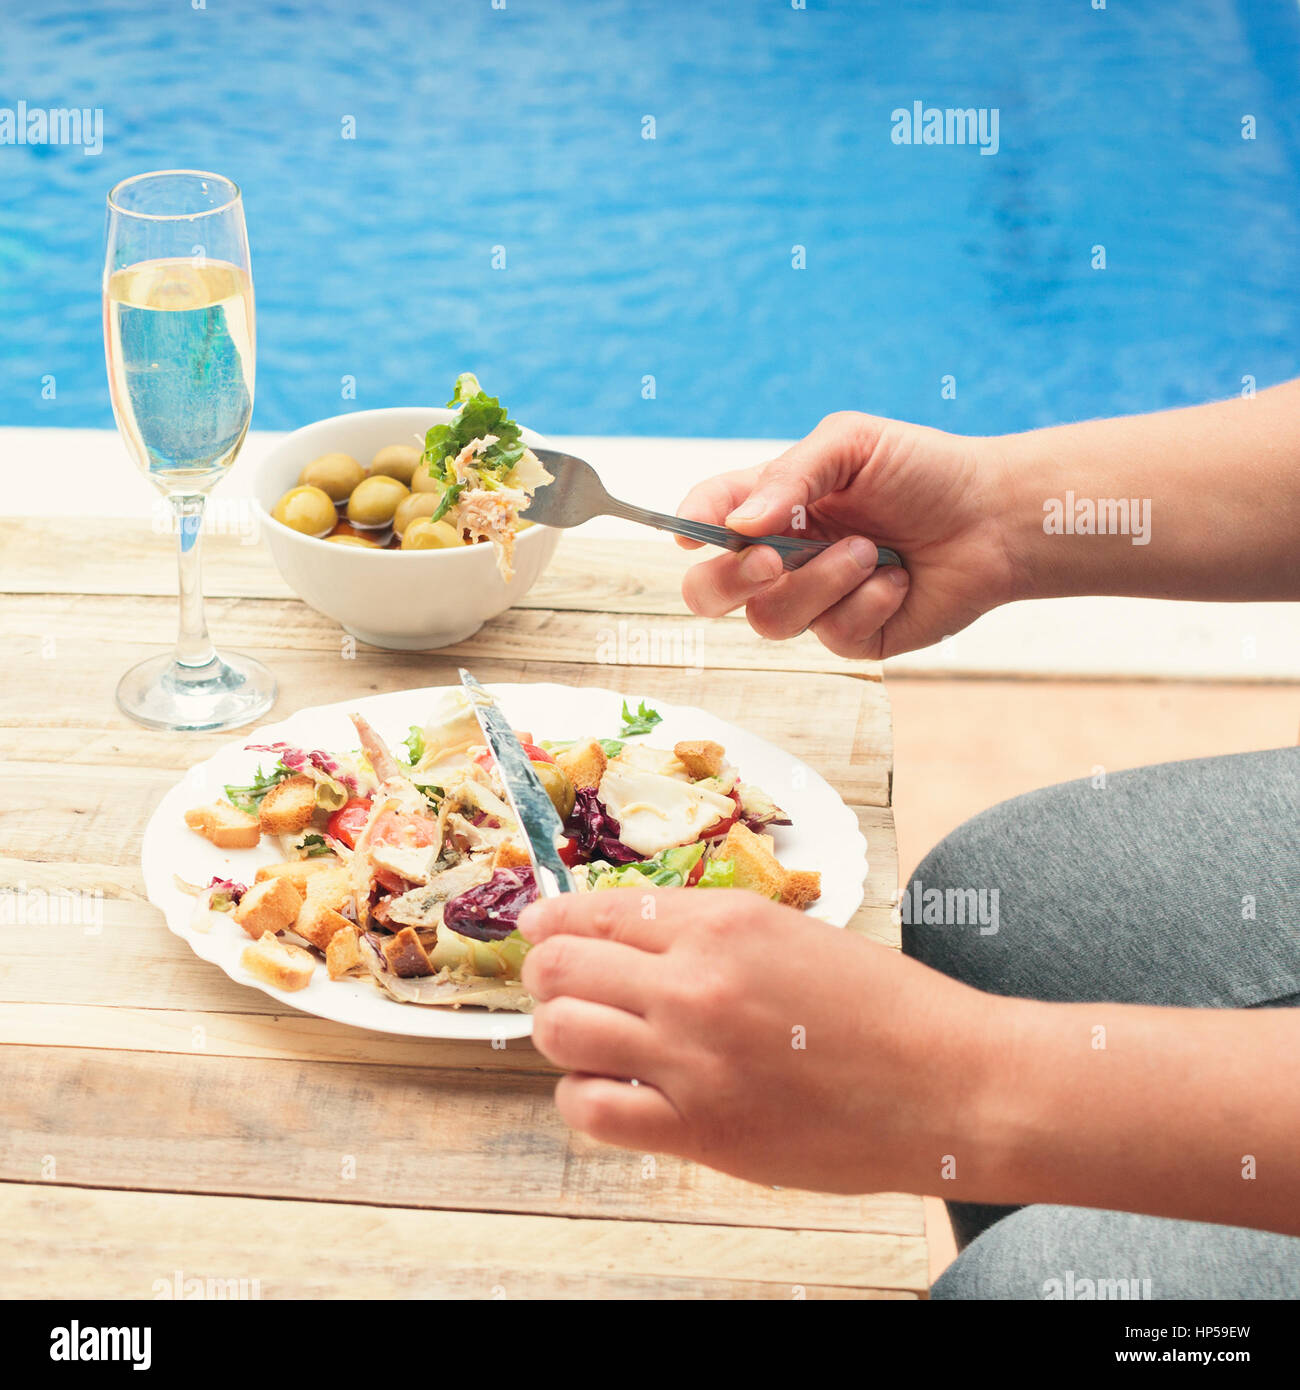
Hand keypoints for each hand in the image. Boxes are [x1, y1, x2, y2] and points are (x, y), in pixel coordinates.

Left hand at [519, 888, 997, 1193]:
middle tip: (557, 986)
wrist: (950, 1084)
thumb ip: (711, 936)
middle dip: (547, 974)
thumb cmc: (884, 1009)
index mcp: (723, 923)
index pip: (597, 911)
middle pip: (560, 967)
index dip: (553, 921)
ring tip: (588, 1039)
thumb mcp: (795, 937)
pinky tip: (611, 1091)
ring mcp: (692, 1058)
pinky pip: (592, 1109)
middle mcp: (695, 982)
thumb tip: (633, 937)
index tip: (538, 928)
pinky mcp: (701, 1130)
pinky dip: (584, 1097)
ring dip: (560, 1033)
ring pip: (561, 1032)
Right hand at [676, 412, 1015, 658]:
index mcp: (771, 505)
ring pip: (770, 619)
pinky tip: (899, 579)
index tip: (693, 535)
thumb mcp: (852, 445)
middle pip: (708, 593)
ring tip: (873, 551)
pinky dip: (868, 602)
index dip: (688, 528)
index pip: (706, 519)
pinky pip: (831, 635)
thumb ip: (790, 475)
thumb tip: (738, 524)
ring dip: (823, 582)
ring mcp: (813, 602)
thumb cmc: (924, 470)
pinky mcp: (851, 636)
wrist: (994, 518)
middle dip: (729, 582)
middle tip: (773, 560)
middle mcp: (781, 558)